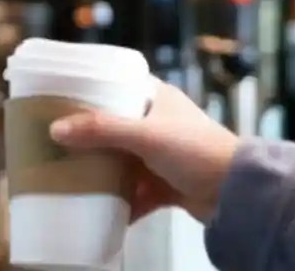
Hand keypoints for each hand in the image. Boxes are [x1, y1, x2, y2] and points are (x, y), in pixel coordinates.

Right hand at [50, 81, 239, 222]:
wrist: (238, 194)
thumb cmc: (195, 150)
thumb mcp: (145, 135)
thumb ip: (101, 130)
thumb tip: (56, 129)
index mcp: (157, 98)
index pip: (117, 84)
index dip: (90, 88)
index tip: (60, 96)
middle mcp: (159, 122)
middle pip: (114, 125)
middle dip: (88, 136)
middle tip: (56, 139)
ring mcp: (163, 155)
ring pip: (123, 160)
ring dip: (102, 171)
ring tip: (70, 175)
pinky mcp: (167, 184)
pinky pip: (136, 191)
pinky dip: (121, 201)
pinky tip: (100, 211)